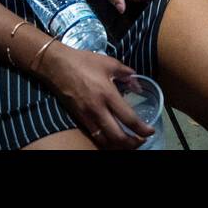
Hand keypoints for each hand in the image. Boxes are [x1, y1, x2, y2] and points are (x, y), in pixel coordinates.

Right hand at [38, 44, 152, 148]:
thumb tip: (137, 85)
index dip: (142, 129)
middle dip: (132, 143)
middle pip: (117, 137)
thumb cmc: (84, 62)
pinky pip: (94, 135)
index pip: (129, 118)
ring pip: (104, 140)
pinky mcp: (78, 118)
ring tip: (129, 143)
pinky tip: (112, 138)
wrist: (57, 65)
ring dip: (118, 145)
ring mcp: (86, 116)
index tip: (151, 131)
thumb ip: (126, 74)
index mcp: (108, 95)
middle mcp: (98, 110)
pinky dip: (105, 141)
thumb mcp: (109, 63)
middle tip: (141, 141)